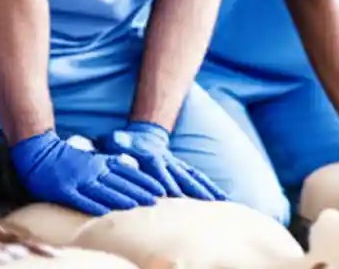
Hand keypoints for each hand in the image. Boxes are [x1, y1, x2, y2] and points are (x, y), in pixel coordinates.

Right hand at [10, 129, 165, 215]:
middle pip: (120, 182)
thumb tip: (127, 168)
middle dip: (139, 191)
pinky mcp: (64, 190)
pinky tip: (103, 212)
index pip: (127, 172)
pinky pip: (79, 199)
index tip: (160, 189)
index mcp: (100, 162)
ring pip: (103, 191)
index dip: (144, 181)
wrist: (38, 152)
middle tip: (157, 200)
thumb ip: (108, 164)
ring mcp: (78, 180)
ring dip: (120, 198)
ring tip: (136, 205)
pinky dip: (92, 205)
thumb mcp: (92, 157)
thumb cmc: (66, 157)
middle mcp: (92, 171)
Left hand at [96, 121, 226, 200]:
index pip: (160, 173)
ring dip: (208, 190)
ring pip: (195, 179)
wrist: (144, 134)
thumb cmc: (126, 143)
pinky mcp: (183, 170)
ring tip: (224, 202)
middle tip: (207, 205)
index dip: (166, 184)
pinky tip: (222, 199)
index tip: (172, 196)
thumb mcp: (117, 140)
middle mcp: (169, 163)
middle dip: (194, 191)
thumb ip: (117, 142)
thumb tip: (114, 139)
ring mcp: (178, 166)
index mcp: (152, 158)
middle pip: (183, 178)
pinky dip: (210, 188)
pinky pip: (198, 179)